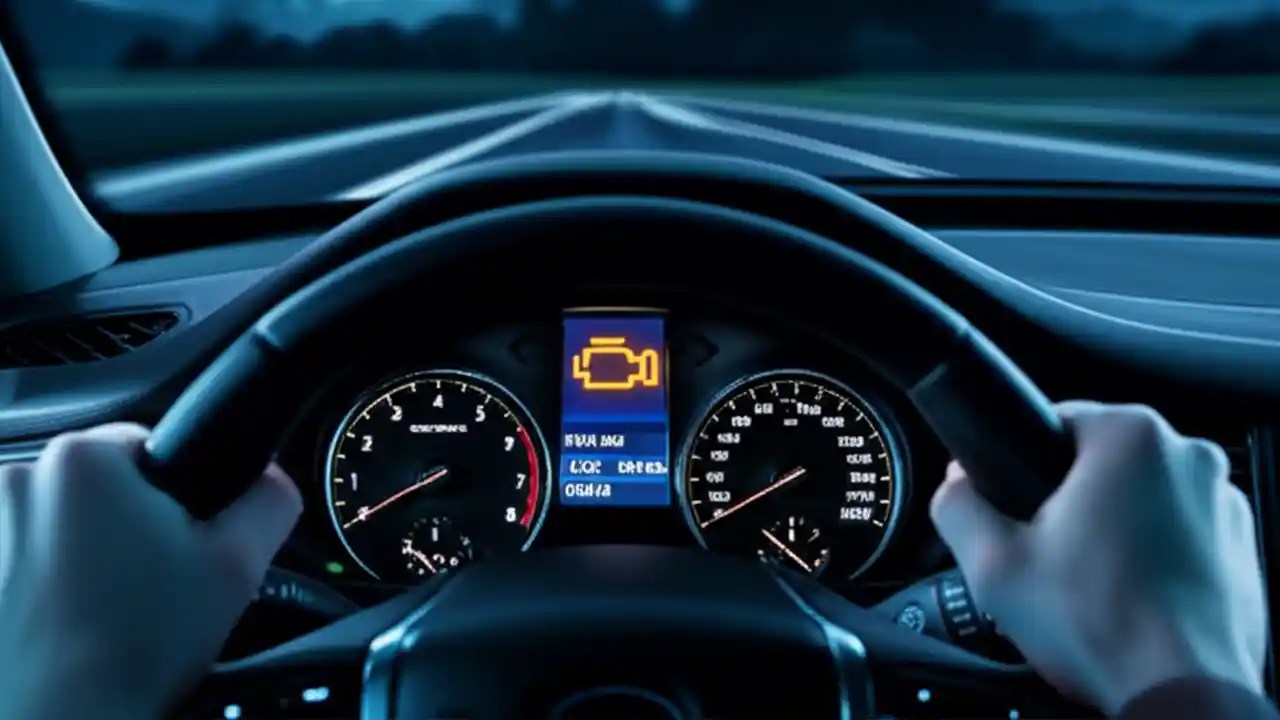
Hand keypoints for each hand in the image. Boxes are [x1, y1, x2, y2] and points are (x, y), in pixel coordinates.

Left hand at [0, 423, 301, 719]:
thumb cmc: (132, 648)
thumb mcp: (239, 565)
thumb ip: (270, 500)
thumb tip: (272, 481)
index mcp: (83, 460)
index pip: (151, 444)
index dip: (181, 497)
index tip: (182, 546)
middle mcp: (18, 481)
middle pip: (104, 488)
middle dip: (132, 529)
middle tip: (155, 586)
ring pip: (64, 528)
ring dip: (87, 558)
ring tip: (110, 613)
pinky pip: (26, 562)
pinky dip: (49, 587)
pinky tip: (73, 627)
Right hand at [930, 402, 1266, 714]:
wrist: (1182, 693)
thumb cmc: (1102, 627)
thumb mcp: (991, 564)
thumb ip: (957, 505)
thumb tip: (954, 486)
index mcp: (1130, 438)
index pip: (1057, 419)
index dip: (1020, 464)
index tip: (1015, 506)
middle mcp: (1190, 458)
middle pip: (1100, 462)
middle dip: (1069, 502)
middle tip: (1048, 555)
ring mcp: (1225, 502)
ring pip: (1141, 498)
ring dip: (1112, 528)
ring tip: (1089, 583)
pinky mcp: (1241, 545)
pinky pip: (1179, 533)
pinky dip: (1152, 556)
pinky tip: (1126, 596)